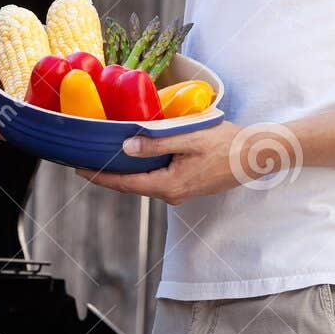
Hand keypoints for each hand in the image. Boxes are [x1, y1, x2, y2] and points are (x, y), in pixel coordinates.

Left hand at [73, 120, 270, 205]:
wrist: (257, 155)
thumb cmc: (226, 144)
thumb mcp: (189, 139)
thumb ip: (157, 143)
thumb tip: (126, 146)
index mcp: (168, 186)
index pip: (124, 184)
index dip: (99, 176)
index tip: (77, 168)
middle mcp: (171, 194)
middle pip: (130, 185)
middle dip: (107, 174)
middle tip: (83, 158)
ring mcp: (180, 191)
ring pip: (144, 181)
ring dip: (124, 171)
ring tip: (103, 154)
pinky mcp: (187, 185)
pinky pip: (157, 178)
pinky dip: (141, 168)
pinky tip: (134, 154)